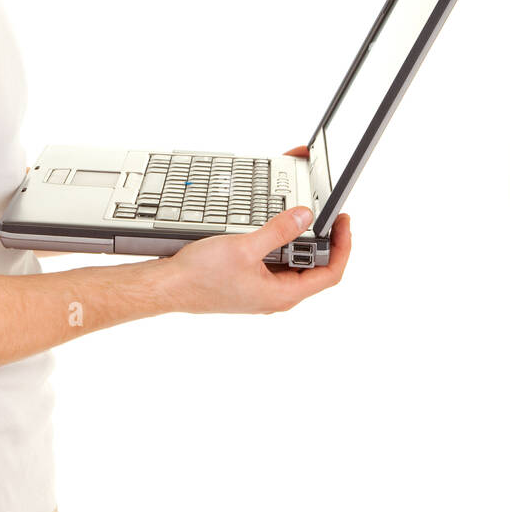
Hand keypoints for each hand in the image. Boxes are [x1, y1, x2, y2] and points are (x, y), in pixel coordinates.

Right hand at [159, 143, 350, 314]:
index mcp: (282, 294)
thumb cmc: (200, 276)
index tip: (344, 222)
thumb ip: (279, 230)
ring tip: (302, 218)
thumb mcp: (245, 246)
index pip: (330, 273)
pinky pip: (275, 264)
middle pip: (315, 269)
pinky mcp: (249, 283)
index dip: (343, 247)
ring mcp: (262, 291)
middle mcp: (276, 296)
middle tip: (328, 215)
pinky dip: (281, 245)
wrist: (168, 287)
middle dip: (324, 241)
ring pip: (294, 266)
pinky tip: (273, 230)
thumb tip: (306, 216)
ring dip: (301, 242)